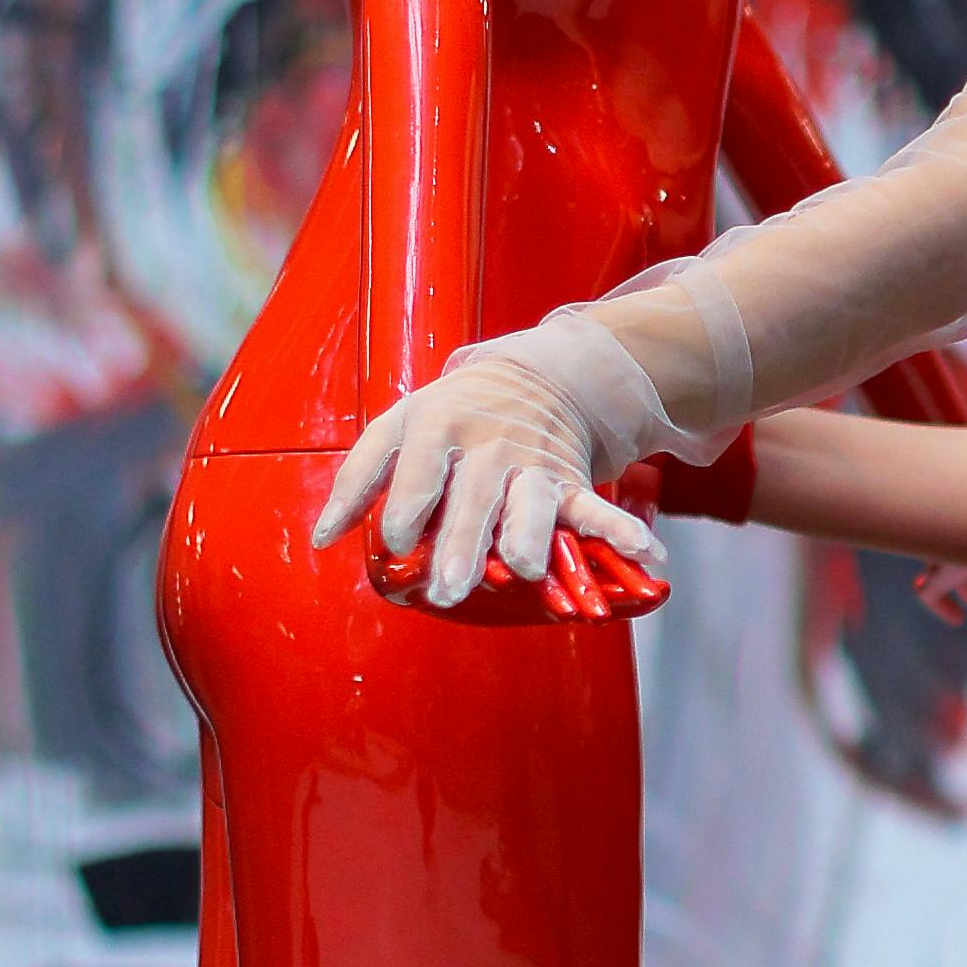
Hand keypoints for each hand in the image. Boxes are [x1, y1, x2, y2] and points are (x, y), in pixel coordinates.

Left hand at [314, 327, 672, 608]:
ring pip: (530, 502)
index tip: (400, 545)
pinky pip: (592, 507)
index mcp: (437, 424)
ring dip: (529, 536)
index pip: (418, 471)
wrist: (535, 377)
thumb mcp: (400, 426)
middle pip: (472, 498)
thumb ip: (360, 479)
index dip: (408, 509)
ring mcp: (530, 462)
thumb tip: (322, 539)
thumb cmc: (451, 414)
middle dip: (462, 544)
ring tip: (526, 571)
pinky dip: (619, 531)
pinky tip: (644, 557)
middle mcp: (486, 444)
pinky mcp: (566, 479)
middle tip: (449, 590)